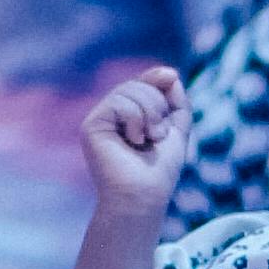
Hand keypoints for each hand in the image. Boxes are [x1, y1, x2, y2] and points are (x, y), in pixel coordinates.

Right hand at [80, 68, 188, 228]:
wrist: (144, 196)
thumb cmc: (160, 171)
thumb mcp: (176, 131)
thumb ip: (176, 103)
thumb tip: (169, 73)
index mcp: (128, 116)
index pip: (142, 83)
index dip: (156, 78)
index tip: (172, 76)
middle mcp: (111, 116)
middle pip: (137, 84)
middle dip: (158, 104)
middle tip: (158, 134)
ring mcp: (99, 119)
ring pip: (128, 90)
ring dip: (150, 113)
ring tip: (149, 139)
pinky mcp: (91, 125)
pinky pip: (118, 102)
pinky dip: (135, 119)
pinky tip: (134, 140)